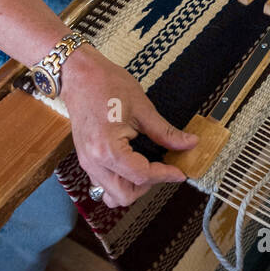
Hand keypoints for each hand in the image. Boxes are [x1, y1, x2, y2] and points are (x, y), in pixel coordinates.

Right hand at [61, 46, 198, 207]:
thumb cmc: (108, 85)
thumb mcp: (143, 108)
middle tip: (164, 169)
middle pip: (123, 195)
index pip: (141, 175)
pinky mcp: (85, 158)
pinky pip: (103, 183)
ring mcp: (86, 162)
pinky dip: (120, 181)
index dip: (165, 175)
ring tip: (149, 168)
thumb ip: (166, 132)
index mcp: (108, 149)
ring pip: (111, 194)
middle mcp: (94, 161)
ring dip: (132, 187)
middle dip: (148, 186)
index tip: (180, 172)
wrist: (79, 75)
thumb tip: (189, 143)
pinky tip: (134, 164)